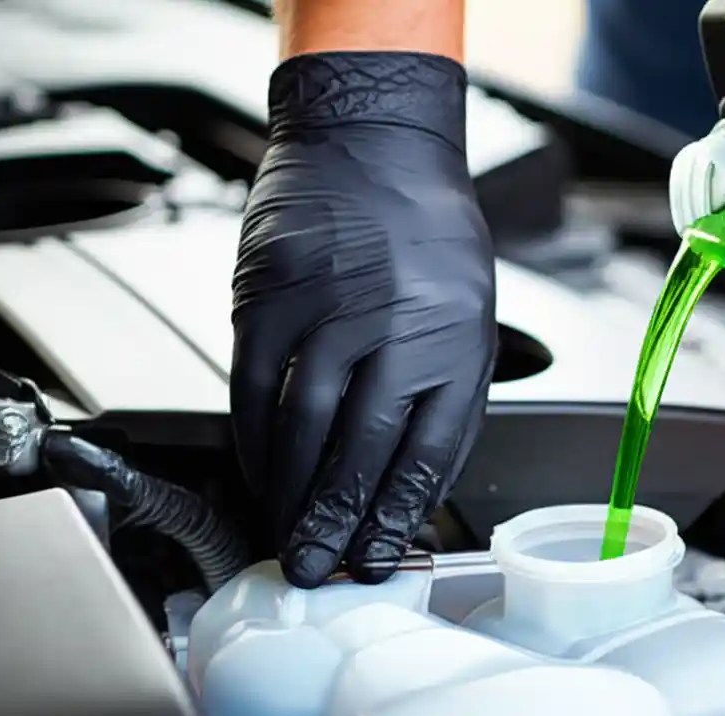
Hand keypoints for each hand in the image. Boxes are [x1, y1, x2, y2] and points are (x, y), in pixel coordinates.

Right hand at [231, 53, 495, 586]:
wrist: (371, 143)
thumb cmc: (429, 233)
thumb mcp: (472, 314)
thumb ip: (449, 397)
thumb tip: (416, 486)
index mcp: (456, 339)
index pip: (425, 453)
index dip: (394, 516)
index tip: (374, 555)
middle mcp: (395, 327)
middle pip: (359, 449)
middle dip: (335, 521)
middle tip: (317, 565)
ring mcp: (328, 309)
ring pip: (301, 427)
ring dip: (289, 492)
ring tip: (286, 532)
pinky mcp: (270, 295)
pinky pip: (253, 388)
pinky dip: (252, 439)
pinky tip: (258, 470)